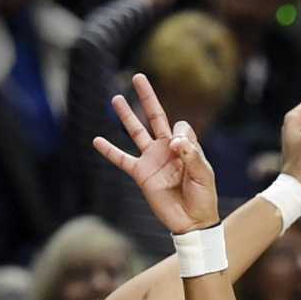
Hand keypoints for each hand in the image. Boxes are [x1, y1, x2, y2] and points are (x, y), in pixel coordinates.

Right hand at [95, 74, 219, 232]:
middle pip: (155, 117)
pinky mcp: (141, 174)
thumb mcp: (203, 174)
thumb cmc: (203, 197)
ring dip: (126, 116)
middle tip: (138, 77)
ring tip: (116, 98)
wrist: (192, 222)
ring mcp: (152, 160)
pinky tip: (97, 141)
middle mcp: (166, 149)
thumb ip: (191, 155)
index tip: (179, 149)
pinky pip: (122, 159)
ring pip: (136, 132)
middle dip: (147, 97)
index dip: (180, 134)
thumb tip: (172, 140)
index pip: (180, 127)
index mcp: (185, 147)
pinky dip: (109, 151)